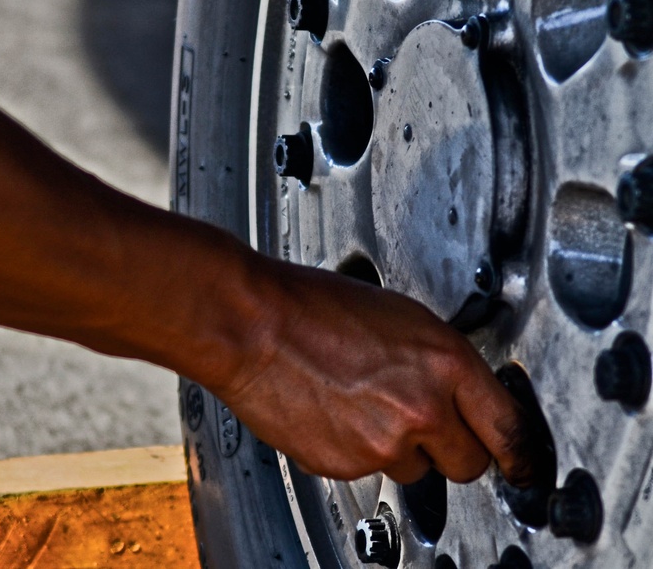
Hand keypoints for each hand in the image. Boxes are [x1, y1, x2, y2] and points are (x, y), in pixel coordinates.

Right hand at [217, 258, 532, 485]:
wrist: (253, 326)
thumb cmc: (313, 307)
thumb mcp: (400, 316)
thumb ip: (441, 361)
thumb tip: (459, 393)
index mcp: (444, 362)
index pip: (508, 428)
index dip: (522, 453)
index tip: (524, 464)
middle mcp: (421, 408)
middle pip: (468, 464)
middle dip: (452, 447)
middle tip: (425, 421)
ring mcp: (381, 442)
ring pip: (414, 469)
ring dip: (399, 447)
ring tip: (361, 403)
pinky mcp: (344, 465)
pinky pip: (368, 471)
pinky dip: (356, 449)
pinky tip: (335, 411)